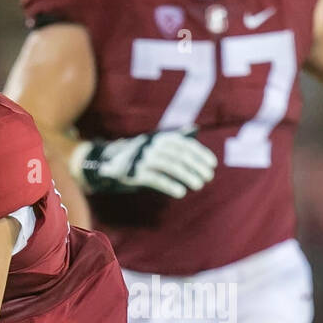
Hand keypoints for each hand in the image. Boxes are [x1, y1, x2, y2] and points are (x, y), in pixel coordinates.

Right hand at [78, 129, 216, 197]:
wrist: (110, 163)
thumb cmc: (141, 154)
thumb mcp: (156, 143)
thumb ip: (174, 138)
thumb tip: (195, 130)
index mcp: (161, 138)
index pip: (186, 145)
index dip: (201, 154)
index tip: (212, 165)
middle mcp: (153, 146)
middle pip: (180, 156)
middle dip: (196, 167)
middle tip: (207, 178)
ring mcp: (144, 159)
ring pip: (171, 167)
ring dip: (187, 176)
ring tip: (198, 185)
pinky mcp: (136, 173)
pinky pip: (157, 179)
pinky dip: (170, 185)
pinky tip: (181, 192)